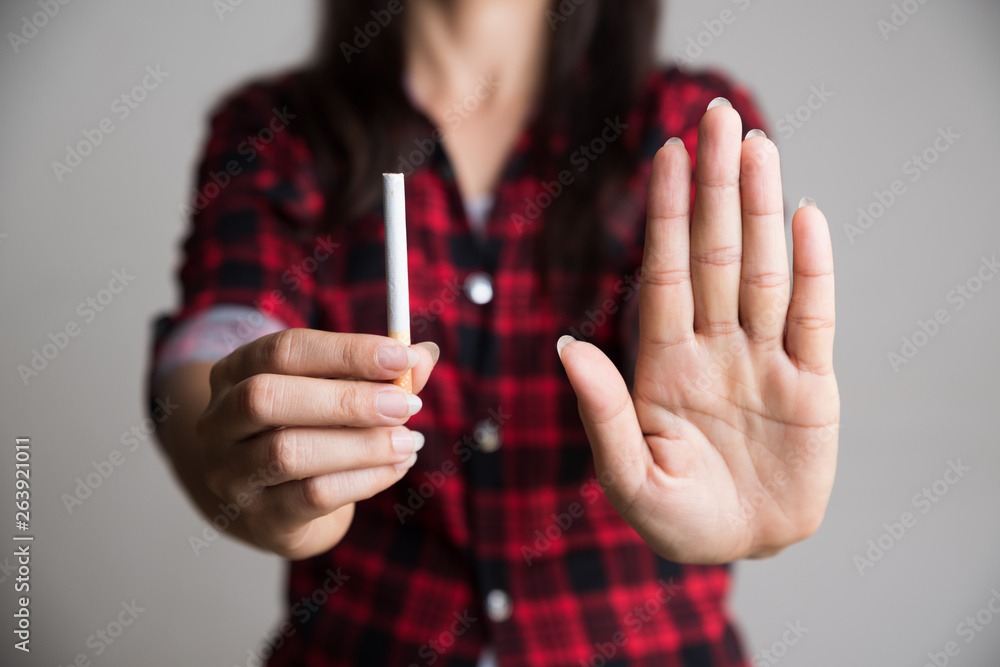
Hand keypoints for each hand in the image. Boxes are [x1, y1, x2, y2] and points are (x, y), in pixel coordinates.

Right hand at [196, 328, 438, 558]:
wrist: (270, 507)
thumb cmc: (309, 432)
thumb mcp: (336, 393)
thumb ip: (379, 375)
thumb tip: (423, 357)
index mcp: (236, 373)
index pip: (284, 351)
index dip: (346, 351)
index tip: (402, 358)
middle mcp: (219, 422)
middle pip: (267, 398)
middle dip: (347, 400)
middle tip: (407, 405)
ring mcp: (231, 474)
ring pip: (289, 452)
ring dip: (362, 445)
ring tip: (408, 441)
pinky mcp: (260, 519)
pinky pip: (313, 496)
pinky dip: (365, 479)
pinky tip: (396, 466)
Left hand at [558, 101, 838, 563]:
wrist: (741, 547)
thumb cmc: (677, 519)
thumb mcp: (628, 478)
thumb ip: (602, 414)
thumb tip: (566, 347)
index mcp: (664, 365)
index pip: (664, 275)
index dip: (666, 216)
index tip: (666, 157)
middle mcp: (714, 348)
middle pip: (713, 254)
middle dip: (715, 189)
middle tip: (717, 119)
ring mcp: (763, 361)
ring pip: (762, 271)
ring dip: (761, 210)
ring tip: (758, 146)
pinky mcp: (811, 384)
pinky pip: (814, 317)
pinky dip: (812, 269)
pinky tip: (805, 218)